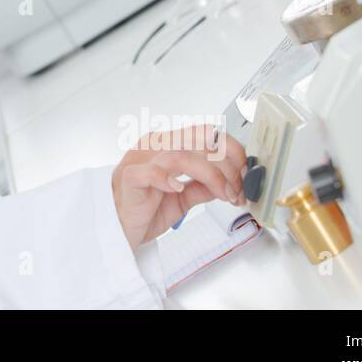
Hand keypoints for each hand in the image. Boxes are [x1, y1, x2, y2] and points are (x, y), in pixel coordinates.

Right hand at [111, 124, 246, 247]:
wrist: (115, 229)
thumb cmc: (143, 209)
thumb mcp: (183, 198)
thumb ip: (203, 186)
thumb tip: (231, 182)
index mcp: (168, 144)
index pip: (206, 133)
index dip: (232, 150)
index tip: (246, 173)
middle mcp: (155, 145)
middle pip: (200, 138)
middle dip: (228, 163)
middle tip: (239, 189)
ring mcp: (141, 159)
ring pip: (183, 154)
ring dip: (211, 175)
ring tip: (223, 195)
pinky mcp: (130, 177)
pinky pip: (151, 171)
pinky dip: (168, 179)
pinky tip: (178, 190)